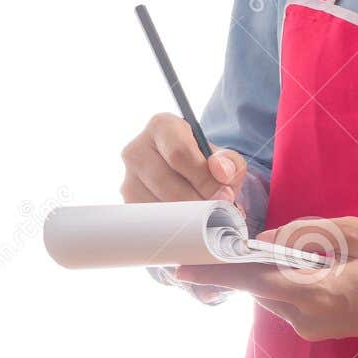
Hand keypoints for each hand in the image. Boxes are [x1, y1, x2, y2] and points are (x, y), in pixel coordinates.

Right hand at [120, 112, 250, 304]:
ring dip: (184, 219)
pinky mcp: (127, 204)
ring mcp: (127, 178)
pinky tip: (190, 229)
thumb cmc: (206, 164)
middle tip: (219, 215)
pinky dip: (171, 229)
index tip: (225, 196)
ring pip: (154, 205)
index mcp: (162, 127)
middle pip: (165, 181)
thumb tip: (221, 172)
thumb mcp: (225, 159)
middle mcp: (137, 149)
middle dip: (197, 202)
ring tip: (208, 222)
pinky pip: (147, 222)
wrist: (188, 177)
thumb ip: (230, 163)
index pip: (179, 153)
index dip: (204, 178)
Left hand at [173, 214, 357, 340]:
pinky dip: (282, 280)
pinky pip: (286, 299)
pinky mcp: (315, 328)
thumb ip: (307, 233)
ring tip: (269, 249)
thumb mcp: (354, 233)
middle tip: (204, 250)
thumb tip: (267, 237)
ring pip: (271, 293)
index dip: (220, 273)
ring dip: (264, 271)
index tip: (183, 268)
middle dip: (238, 266)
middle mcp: (307, 318)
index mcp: (319, 295)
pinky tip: (298, 263)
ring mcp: (310, 327)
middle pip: (258, 288)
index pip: (257, 281)